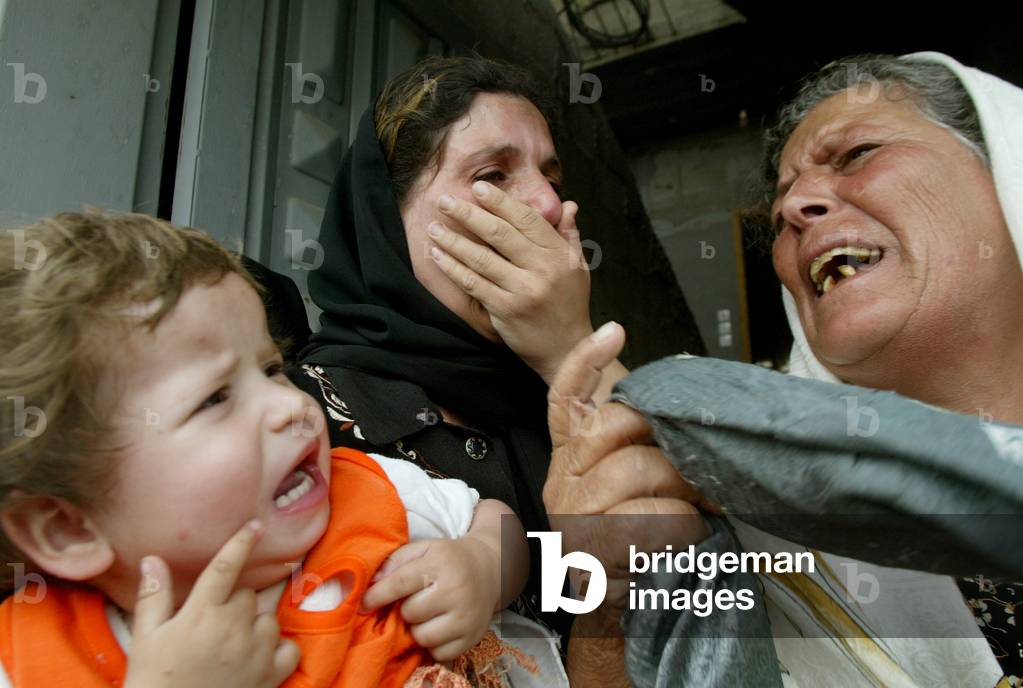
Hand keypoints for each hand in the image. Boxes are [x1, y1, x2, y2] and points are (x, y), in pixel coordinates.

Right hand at [124, 521, 299, 687]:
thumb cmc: (154, 681)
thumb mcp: (145, 639)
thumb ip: (154, 596)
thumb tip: (153, 559)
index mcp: (202, 613)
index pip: (226, 566)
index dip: (242, 542)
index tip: (256, 525)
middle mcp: (234, 627)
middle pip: (248, 595)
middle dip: (235, 603)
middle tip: (214, 624)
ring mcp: (256, 650)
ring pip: (269, 618)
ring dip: (256, 625)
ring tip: (232, 644)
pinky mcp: (272, 674)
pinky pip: (289, 647)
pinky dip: (279, 648)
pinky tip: (261, 655)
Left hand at [360, 534, 499, 660]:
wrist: (489, 569)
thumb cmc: (447, 559)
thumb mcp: (424, 549)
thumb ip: (395, 561)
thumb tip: (371, 583)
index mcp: (441, 564)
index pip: (401, 582)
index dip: (377, 595)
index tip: (362, 604)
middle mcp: (456, 590)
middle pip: (410, 612)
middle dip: (405, 608)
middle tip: (415, 600)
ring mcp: (466, 617)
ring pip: (423, 636)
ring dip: (417, 628)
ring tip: (426, 615)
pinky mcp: (472, 638)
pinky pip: (439, 653)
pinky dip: (433, 644)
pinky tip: (438, 626)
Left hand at [429, 180, 593, 382]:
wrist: (568, 350)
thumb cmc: (570, 305)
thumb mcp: (578, 268)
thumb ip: (569, 235)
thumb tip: (568, 205)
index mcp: (559, 254)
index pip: (527, 219)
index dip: (500, 202)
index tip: (479, 189)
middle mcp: (542, 269)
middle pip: (499, 234)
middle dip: (468, 214)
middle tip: (445, 201)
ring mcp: (523, 290)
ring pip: (481, 258)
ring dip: (453, 240)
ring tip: (433, 227)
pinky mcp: (505, 310)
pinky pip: (473, 284)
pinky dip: (452, 268)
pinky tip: (437, 256)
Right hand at [544, 323, 713, 617]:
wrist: (616, 608)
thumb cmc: (634, 539)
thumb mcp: (631, 486)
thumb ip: (639, 448)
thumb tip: (680, 413)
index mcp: (570, 458)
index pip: (564, 399)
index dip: (583, 361)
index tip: (613, 329)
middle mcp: (562, 481)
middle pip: (609, 429)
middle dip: (666, 442)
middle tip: (703, 464)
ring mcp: (572, 516)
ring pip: (634, 471)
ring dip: (684, 487)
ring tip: (706, 503)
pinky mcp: (592, 549)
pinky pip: (649, 517)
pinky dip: (682, 522)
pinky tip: (691, 531)